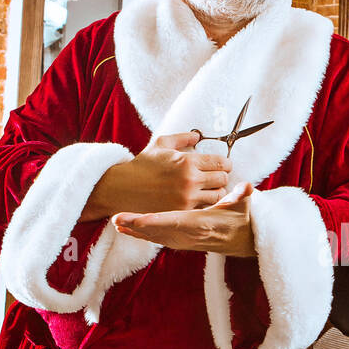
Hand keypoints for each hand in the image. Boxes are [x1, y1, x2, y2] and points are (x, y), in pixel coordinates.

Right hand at [80, 133, 231, 221]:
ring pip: (218, 196)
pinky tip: (199, 200)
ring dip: (216, 192)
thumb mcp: (160, 144)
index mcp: (187, 161)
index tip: (222, 165)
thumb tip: (197, 136)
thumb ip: (181, 137)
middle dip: (221, 177)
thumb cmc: (142, 166)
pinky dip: (205, 205)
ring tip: (208, 190)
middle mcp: (190, 180)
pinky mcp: (183, 213)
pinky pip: (205, 209)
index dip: (225, 164)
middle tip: (215, 177)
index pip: (221, 162)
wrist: (122, 189)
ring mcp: (187, 199)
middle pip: (223, 179)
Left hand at [112, 181, 256, 256]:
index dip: (155, 222)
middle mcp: (190, 235)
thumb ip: (241, 196)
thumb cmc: (242, 220)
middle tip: (116, 219)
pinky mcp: (182, 243)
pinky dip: (142, 235)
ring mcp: (185, 241)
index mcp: (201, 224)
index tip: (137, 219)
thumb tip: (246, 186)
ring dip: (135, 231)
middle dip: (137, 227)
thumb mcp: (244, 207)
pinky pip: (158, 239)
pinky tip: (128, 230)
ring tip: (116, 222)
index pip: (174, 222)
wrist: (243, 241)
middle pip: (159, 232)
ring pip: (155, 237)